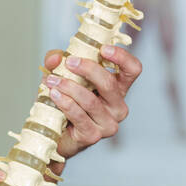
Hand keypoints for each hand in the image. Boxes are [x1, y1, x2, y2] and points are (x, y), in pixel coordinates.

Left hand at [41, 44, 141, 159]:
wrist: (52, 131)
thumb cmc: (63, 99)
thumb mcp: (60, 74)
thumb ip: (56, 61)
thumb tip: (56, 57)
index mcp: (118, 88)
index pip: (133, 69)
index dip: (122, 57)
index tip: (103, 49)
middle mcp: (118, 106)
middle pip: (109, 83)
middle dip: (88, 69)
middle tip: (69, 62)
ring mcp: (108, 123)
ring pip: (91, 100)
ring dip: (69, 87)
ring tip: (52, 80)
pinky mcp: (93, 136)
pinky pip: (79, 116)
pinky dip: (65, 103)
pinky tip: (53, 95)